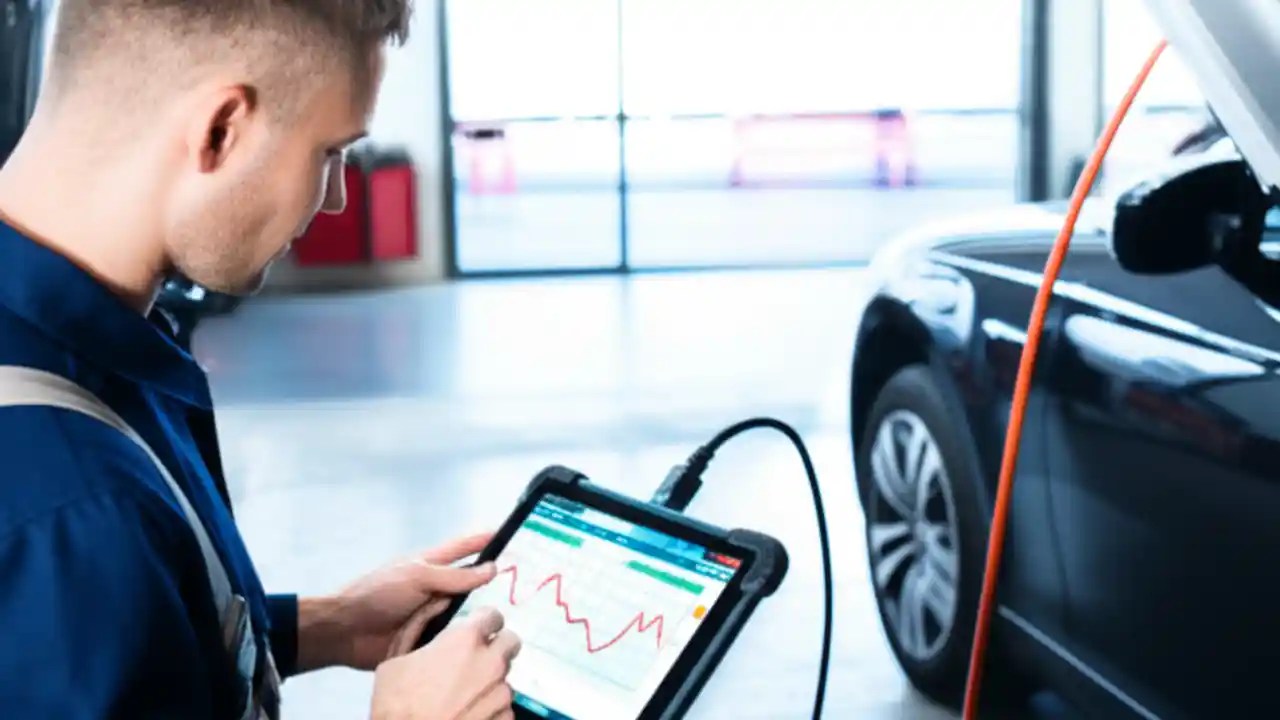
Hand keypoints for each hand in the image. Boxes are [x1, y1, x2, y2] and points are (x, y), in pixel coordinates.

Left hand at [300, 532, 498, 671]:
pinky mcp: (429, 640)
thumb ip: (454, 575)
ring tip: (509, 624)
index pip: (465, 547)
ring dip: (479, 619)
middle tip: (524, 589)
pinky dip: (464, 642)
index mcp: (431, 566)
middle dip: (492, 586)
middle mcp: (436, 589)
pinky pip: (454, 640)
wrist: (345, 633)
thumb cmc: (377, 595)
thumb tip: (492, 568)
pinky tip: (484, 648)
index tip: (511, 534)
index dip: (486, 540)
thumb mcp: (418, 577)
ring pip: (467, 614)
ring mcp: (433, 615)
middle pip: (471, 585)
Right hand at [371, 606, 520, 719]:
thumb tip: (433, 613)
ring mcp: (500, 693)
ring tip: (464, 693)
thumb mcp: (396, 660)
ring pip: (505, 677)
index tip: (475, 629)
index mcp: (465, 639)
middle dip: (495, 646)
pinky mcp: (505, 718)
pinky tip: (468, 712)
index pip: (493, 615)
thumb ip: (420, 630)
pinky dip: (490, 708)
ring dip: (490, 681)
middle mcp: (490, 662)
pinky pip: (503, 706)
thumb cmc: (396, 705)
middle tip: (476, 658)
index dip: (482, 622)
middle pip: (510, 642)